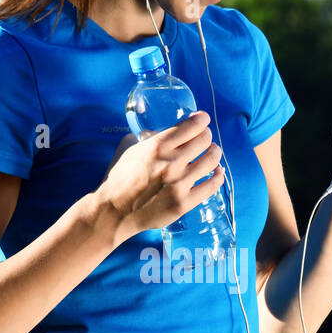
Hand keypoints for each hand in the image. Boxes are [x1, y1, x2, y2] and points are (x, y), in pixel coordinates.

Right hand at [98, 110, 224, 239]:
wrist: (113, 212)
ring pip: (212, 160)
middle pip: (205, 140)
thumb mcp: (129, 149)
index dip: (201, 120)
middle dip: (207, 136)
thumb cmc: (119, 179)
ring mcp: (179, 184)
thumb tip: (160, 131)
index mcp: (158, 146)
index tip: (203, 120)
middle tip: (205, 138)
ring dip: (215, 153)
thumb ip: (147, 138)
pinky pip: (212, 186)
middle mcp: (172, 163)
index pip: (192, 126)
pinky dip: (218, 177)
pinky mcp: (184, 203)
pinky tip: (218, 173)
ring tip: (212, 153)